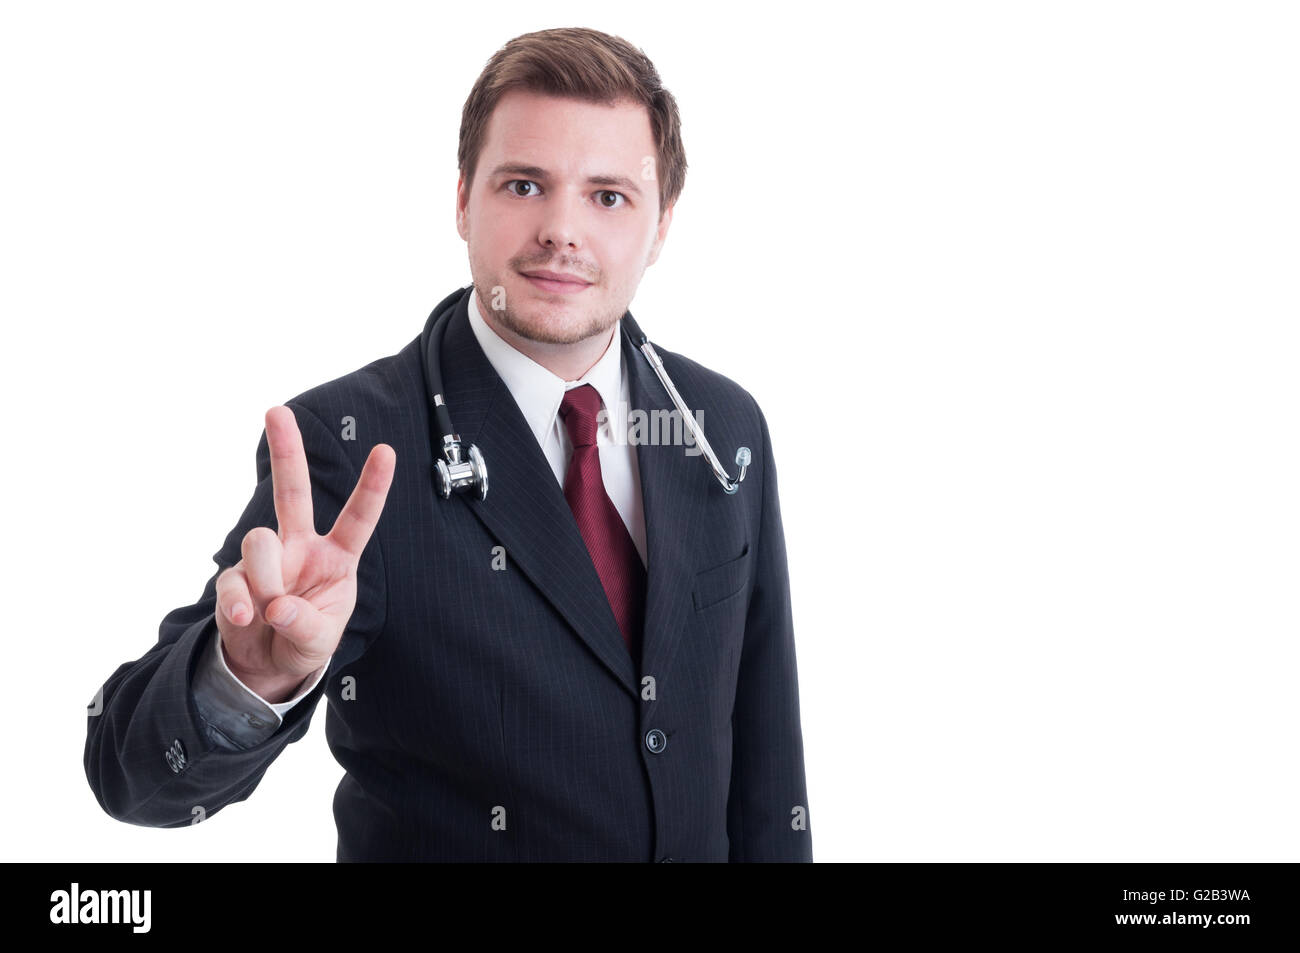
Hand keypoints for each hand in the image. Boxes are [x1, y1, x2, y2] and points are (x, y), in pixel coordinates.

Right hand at [214, 406, 394, 700]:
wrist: (267, 664)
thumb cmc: (306, 638)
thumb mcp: (321, 639)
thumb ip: (306, 625)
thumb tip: (276, 607)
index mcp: (336, 555)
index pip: (358, 517)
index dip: (372, 485)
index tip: (387, 450)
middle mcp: (299, 547)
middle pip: (292, 491)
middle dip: (285, 450)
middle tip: (276, 411)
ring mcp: (264, 559)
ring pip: (260, 544)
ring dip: (267, 581)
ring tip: (271, 611)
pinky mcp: (233, 579)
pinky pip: (233, 583)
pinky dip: (239, 606)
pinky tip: (246, 619)